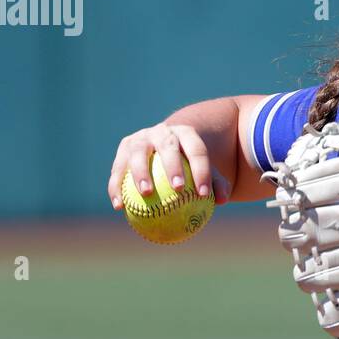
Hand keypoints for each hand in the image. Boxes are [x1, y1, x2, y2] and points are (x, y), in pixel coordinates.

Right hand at [107, 122, 231, 209]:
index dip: (202, 171)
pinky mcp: (124, 148)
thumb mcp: (206, 172)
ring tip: (146, 194)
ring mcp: (141, 137)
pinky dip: (117, 186)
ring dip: (140, 172)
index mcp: (186, 134)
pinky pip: (119, 169)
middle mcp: (162, 132)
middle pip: (168, 146)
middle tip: (178, 189)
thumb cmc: (189, 167)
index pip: (197, 150)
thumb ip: (216, 184)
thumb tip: (222, 201)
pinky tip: (119, 207)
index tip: (203, 195)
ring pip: (138, 153)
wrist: (163, 149)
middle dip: (173, 166)